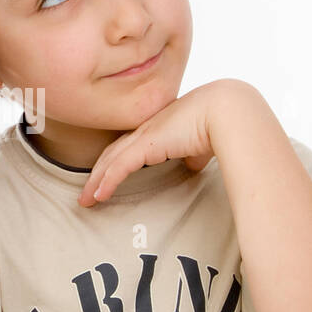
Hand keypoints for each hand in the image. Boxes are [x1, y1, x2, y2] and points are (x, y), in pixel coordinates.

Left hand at [78, 83, 225, 206]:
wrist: (226, 110)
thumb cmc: (220, 122)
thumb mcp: (201, 144)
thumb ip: (192, 153)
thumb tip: (193, 163)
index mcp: (159, 127)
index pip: (128, 146)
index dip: (114, 163)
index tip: (105, 180)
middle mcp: (147, 129)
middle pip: (112, 153)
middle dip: (97, 174)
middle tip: (86, 194)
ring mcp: (145, 135)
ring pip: (110, 161)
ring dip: (95, 182)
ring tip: (85, 201)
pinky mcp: (147, 144)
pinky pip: (120, 167)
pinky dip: (107, 182)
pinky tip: (98, 196)